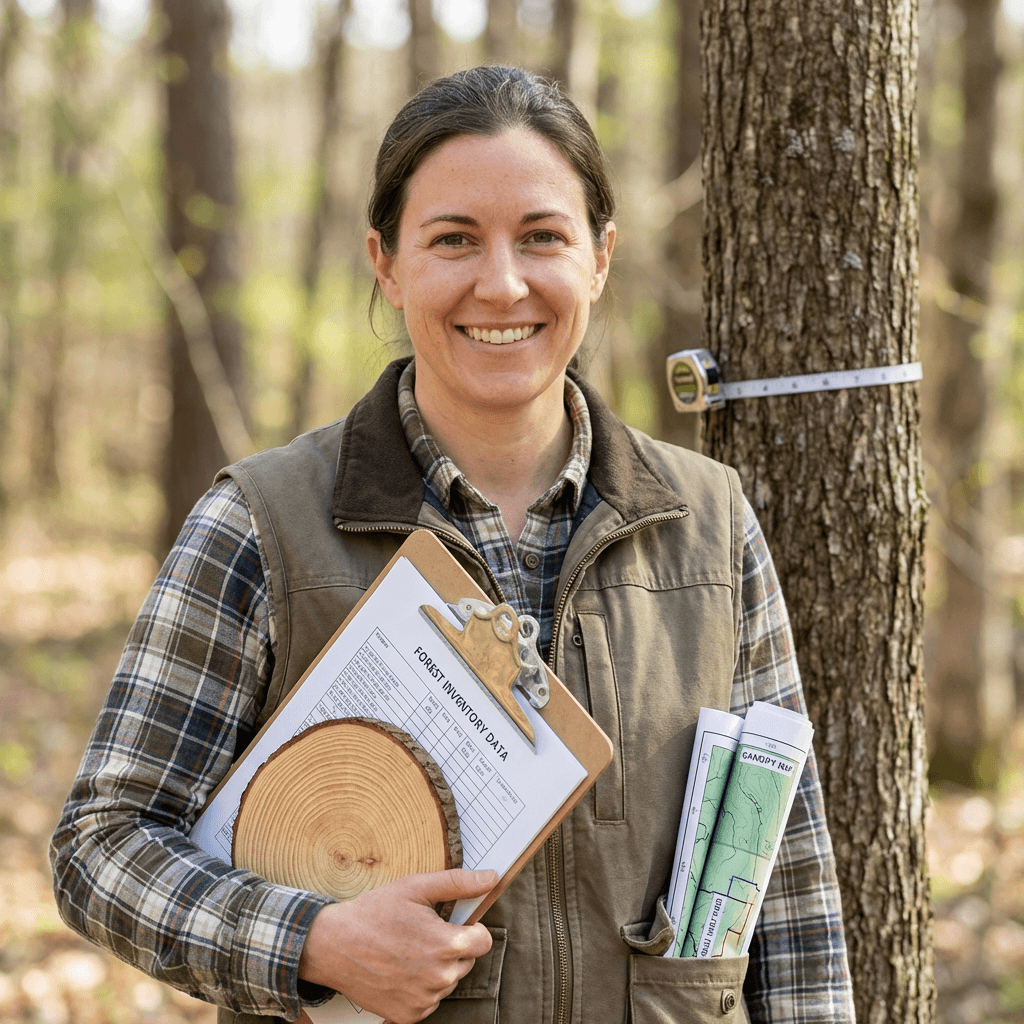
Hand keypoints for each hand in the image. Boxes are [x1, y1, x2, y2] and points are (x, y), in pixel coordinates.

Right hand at [298, 868, 497, 1023]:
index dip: (471, 929)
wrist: (333, 945)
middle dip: (451, 947)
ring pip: (448, 981)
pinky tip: (401, 970)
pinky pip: (430, 1000)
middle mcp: (440, 978)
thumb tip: (490, 877)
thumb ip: (457, 883)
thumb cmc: (373, 913)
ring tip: (407, 951)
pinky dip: (421, 987)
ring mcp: (424, 1000)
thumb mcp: (415, 887)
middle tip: (421, 934)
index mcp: (446, 945)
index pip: (484, 942)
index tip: (453, 924)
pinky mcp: (408, 1016)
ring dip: (436, 967)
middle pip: (466, 961)